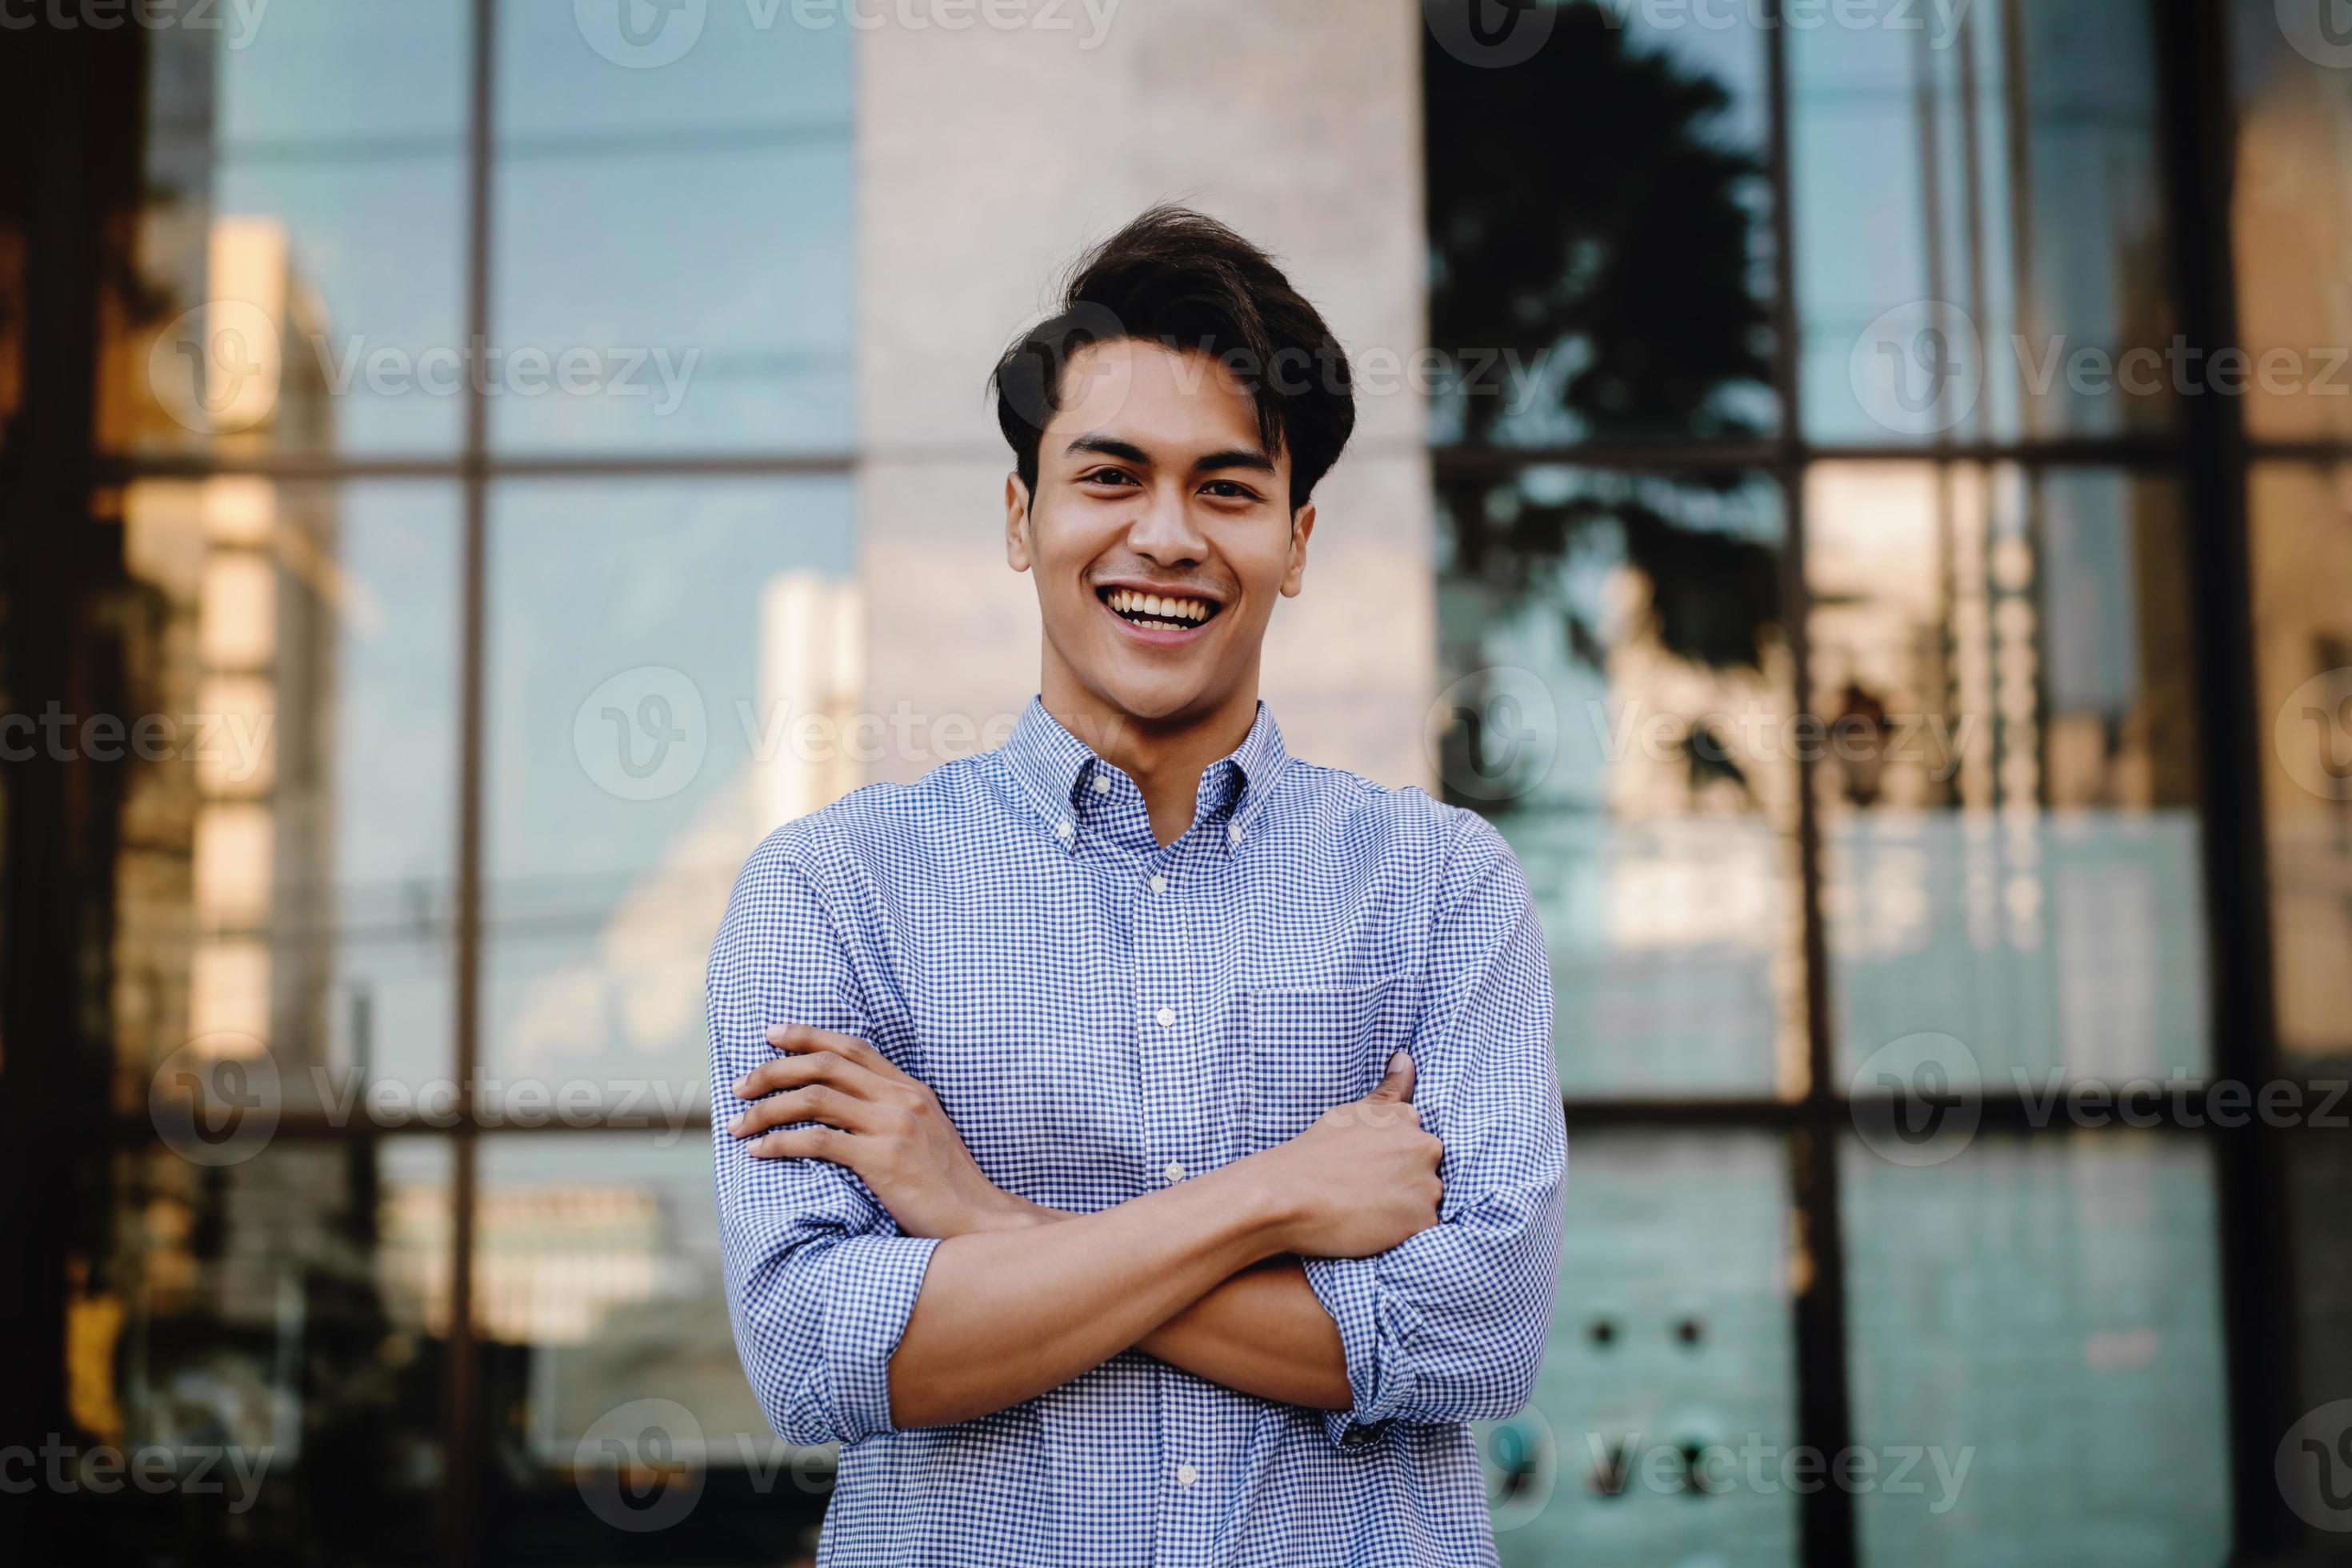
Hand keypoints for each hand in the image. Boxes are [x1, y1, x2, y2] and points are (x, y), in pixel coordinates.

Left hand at [728, 1024, 1041, 1238]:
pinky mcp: (883, 1159)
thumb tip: (847, 1108)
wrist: (980, 1221)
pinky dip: (780, 1143)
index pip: (851, 1046)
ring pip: (814, 1099)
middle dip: (774, 1069)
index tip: (771, 1035)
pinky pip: (818, 1141)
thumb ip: (893, 1113)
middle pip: (825, 1064)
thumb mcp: (927, 1135)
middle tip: (740, 1085)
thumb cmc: (948, 1187)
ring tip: (738, 1123)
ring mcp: (893, 1127)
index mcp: (911, 1089)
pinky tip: (759, 1151)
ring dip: (767, 1109)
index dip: (807, 1036)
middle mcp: (901, 1099)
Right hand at [1252, 1051, 1441, 1258]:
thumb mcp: (1351, 1113)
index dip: (1392, 1161)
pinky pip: (1423, 1229)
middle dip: (1405, 1182)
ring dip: (1405, 1208)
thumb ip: (1388, 1090)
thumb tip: (1406, 1058)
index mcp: (1409, 1118)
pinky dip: (1403, 1231)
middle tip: (1365, 1192)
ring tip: (1366, 1210)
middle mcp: (1426, 1147)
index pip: (1418, 1143)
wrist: (1288, 1196)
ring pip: (1427, 1200)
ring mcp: (1427, 1185)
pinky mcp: (1422, 1220)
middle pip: (1427, 1171)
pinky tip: (1373, 1226)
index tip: (1367, 1170)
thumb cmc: (1314, 1153)